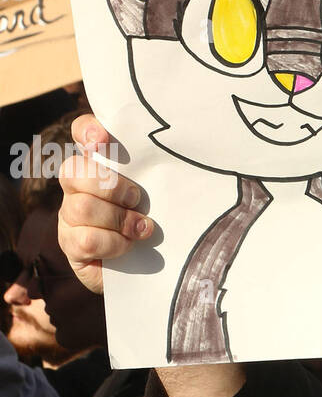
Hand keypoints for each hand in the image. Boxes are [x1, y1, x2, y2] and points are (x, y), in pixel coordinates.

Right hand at [58, 115, 152, 295]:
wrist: (148, 266)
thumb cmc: (154, 219)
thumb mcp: (157, 192)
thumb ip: (156, 173)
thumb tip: (178, 157)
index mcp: (98, 164)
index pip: (81, 131)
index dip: (86, 130)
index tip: (102, 140)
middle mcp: (76, 186)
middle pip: (73, 170)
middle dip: (111, 186)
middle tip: (136, 200)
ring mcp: (69, 215)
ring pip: (81, 207)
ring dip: (118, 220)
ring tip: (142, 229)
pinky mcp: (71, 245)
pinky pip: (86, 240)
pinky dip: (113, 244)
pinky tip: (129, 246)